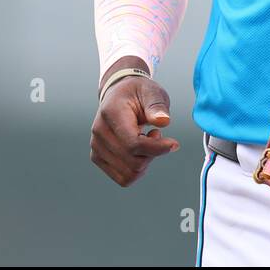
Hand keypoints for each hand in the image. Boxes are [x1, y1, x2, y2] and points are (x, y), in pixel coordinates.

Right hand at [90, 67, 179, 186]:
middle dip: (153, 153)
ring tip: (147, 141)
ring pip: (129, 174)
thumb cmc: (138, 93)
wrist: (119, 94)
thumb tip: (163, 121)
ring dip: (145, 162)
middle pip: (134, 162)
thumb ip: (157, 106)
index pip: (133, 144)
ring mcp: (96, 147)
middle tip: (157, 134)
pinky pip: (123, 178)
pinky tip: (139, 151)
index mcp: (111, 114)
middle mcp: (99, 132)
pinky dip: (137, 169)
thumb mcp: (152, 92)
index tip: (174, 143)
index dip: (157, 148)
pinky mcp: (97, 158)